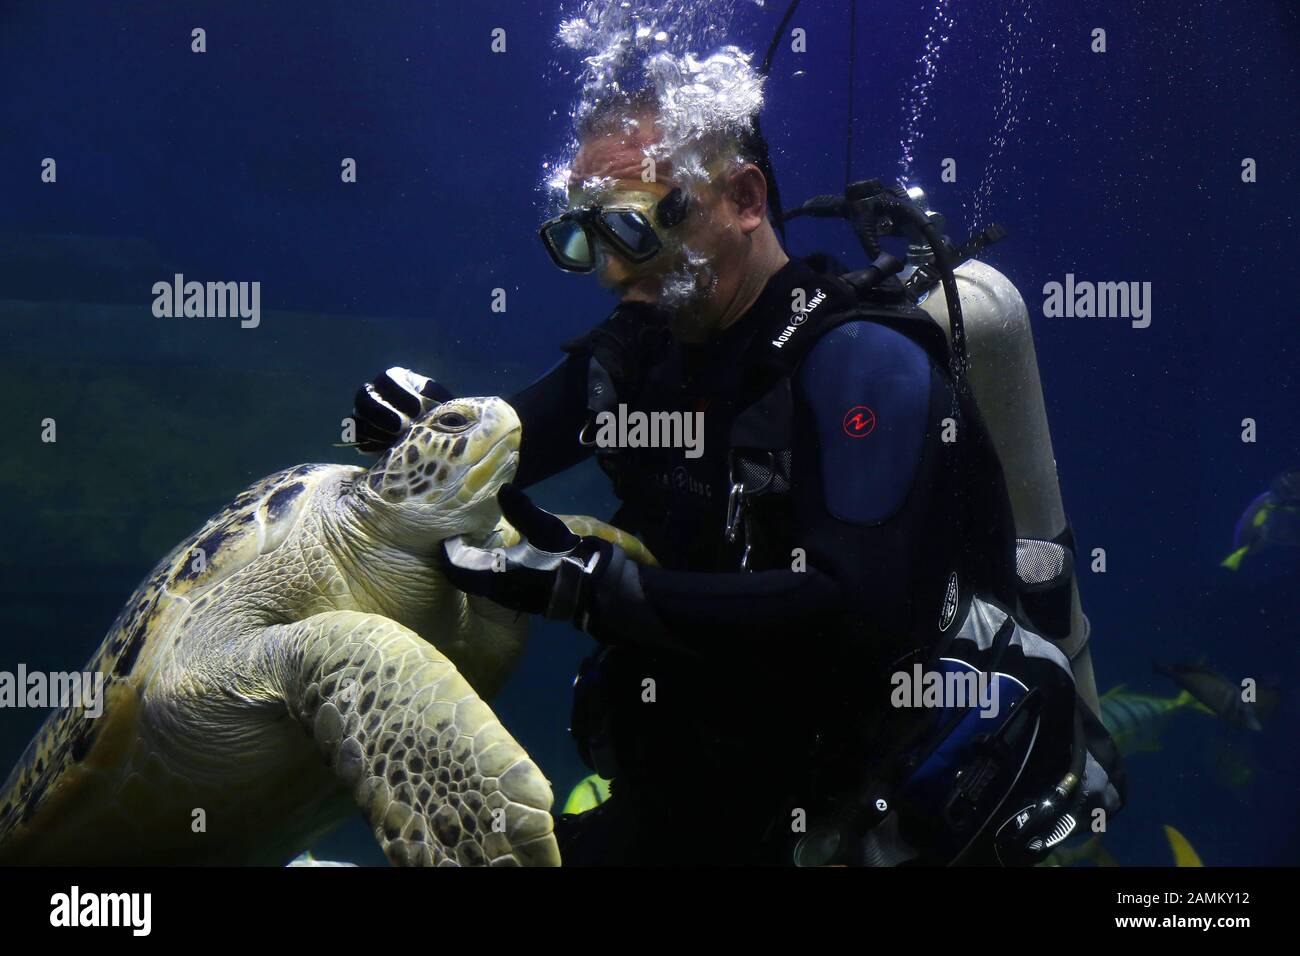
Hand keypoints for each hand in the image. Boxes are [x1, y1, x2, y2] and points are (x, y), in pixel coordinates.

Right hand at [352, 367, 452, 452]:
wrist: (439, 436)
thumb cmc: (444, 415)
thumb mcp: (443, 403)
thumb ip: (431, 402)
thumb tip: (415, 414)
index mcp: (396, 379)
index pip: (386, 379)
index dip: (400, 394)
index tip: (418, 410)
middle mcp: (377, 394)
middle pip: (364, 397)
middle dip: (382, 414)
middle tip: (402, 428)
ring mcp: (367, 415)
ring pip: (358, 419)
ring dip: (377, 432)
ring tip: (399, 441)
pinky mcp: (365, 435)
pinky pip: (358, 439)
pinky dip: (371, 445)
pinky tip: (391, 450)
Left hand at [440, 484, 616, 625]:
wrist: (587, 585)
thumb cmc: (562, 557)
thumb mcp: (543, 528)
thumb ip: (520, 509)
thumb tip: (503, 488)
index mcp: (495, 573)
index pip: (456, 566)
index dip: (447, 551)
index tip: (446, 534)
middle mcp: (494, 590)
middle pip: (460, 577)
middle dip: (454, 559)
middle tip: (455, 538)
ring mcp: (504, 599)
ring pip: (473, 584)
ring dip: (467, 567)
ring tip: (469, 544)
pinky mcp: (514, 600)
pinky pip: (486, 587)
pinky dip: (480, 573)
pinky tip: (490, 557)